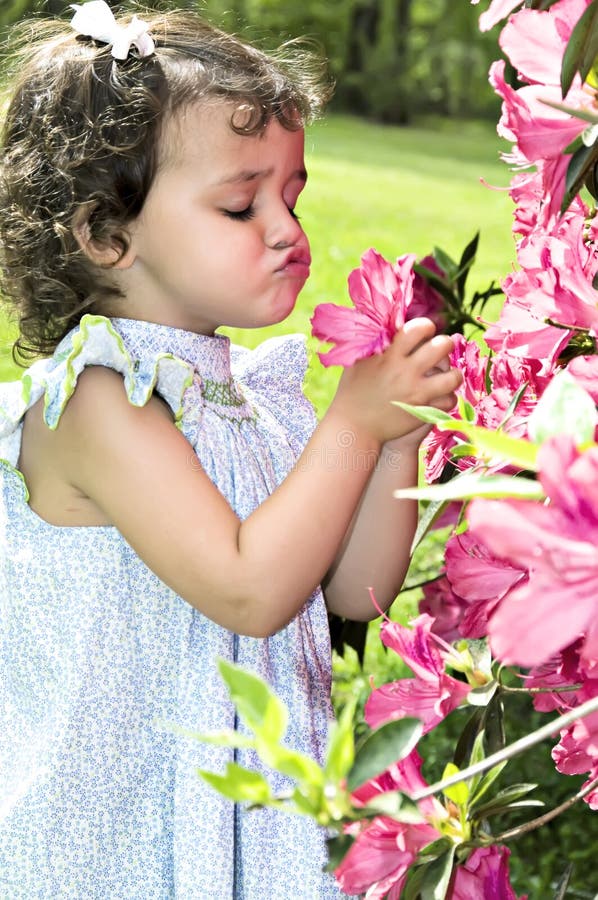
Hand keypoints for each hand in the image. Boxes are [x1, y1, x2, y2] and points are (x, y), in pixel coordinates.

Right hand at [330, 318, 461, 445]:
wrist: (353, 427)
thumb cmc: (352, 392)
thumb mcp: (357, 362)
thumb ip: (373, 345)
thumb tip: (385, 325)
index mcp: (390, 356)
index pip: (417, 329)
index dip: (426, 326)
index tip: (425, 331)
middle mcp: (406, 372)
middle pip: (441, 347)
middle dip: (445, 344)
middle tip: (441, 350)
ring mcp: (417, 393)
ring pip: (453, 377)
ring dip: (454, 374)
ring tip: (448, 376)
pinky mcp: (423, 412)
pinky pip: (449, 401)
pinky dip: (447, 399)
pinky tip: (440, 397)